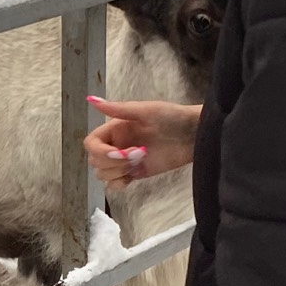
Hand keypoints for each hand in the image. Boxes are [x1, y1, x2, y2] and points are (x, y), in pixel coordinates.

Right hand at [83, 96, 203, 188]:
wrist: (195, 134)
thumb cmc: (173, 117)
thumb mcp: (145, 110)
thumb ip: (118, 109)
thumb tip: (92, 100)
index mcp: (115, 128)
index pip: (91, 144)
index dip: (100, 151)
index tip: (117, 153)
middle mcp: (117, 144)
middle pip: (95, 161)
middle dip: (112, 162)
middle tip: (138, 154)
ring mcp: (126, 160)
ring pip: (103, 174)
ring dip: (117, 172)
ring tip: (140, 160)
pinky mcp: (136, 173)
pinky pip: (115, 184)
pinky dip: (118, 184)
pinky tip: (132, 175)